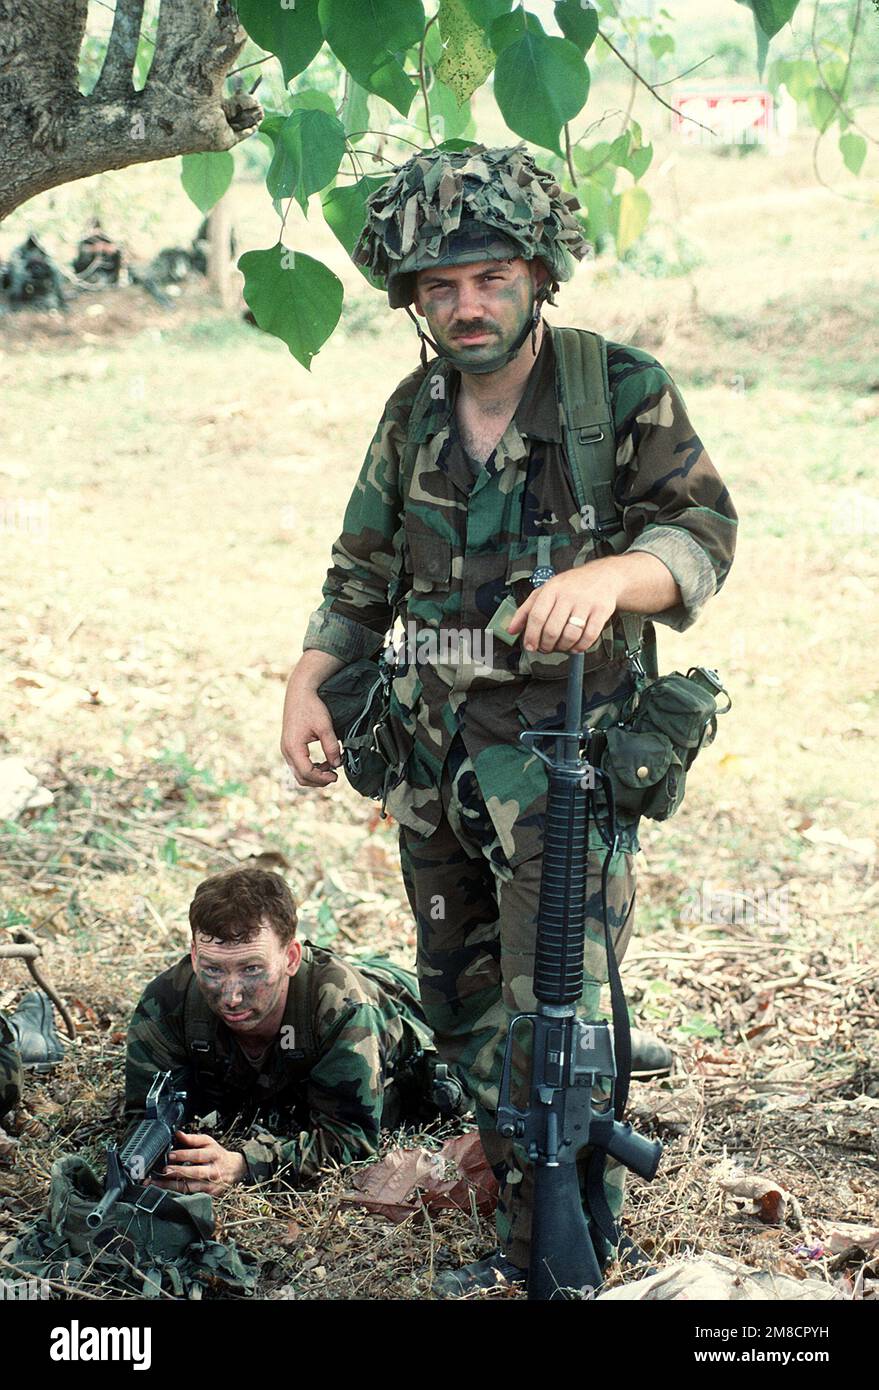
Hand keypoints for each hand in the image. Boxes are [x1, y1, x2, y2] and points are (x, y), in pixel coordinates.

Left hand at [147, 1131, 247, 1195]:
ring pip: (190, 1187)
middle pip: (195, 1173)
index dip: (184, 1155)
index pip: (198, 1155)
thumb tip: (178, 1134)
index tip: (170, 1155)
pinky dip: (177, 1194)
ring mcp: (211, 1185)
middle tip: (164, 1171)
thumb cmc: (217, 1154)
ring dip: (173, 1186)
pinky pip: (191, 1195)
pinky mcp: (209, 1195)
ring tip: (158, 1184)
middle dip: (178, 1172)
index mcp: (213, 1155)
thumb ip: (193, 1139)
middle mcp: (213, 1171)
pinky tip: (165, 1192)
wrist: (235, 1169)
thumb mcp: (208, 1142)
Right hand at [280, 678, 342, 787]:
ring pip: (298, 773)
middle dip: (318, 781)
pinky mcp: (289, 746)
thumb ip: (331, 747)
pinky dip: (310, 768)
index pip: (307, 773)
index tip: (336, 776)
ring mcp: (286, 749)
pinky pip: (298, 764)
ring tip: (331, 768)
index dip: (322, 778)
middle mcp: (286, 750)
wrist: (300, 692)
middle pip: (301, 777)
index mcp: (293, 747)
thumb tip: (337, 765)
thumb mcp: (325, 727)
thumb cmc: (311, 707)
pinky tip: (323, 763)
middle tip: (334, 777)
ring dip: (315, 775)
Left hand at [507, 560, 622, 654]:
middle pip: (552, 629)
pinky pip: (589, 636)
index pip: (537, 616)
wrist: (604, 576)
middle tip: (546, 648)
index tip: (530, 646)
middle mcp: (569, 595)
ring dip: (563, 647)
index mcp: (552, 589)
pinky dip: (580, 646)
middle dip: (546, 645)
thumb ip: (526, 610)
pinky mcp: (601, 611)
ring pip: (570, 635)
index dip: (531, 635)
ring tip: (560, 646)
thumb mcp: (545, 591)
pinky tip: (576, 646)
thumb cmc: (571, 585)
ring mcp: (586, 603)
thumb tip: (511, 629)